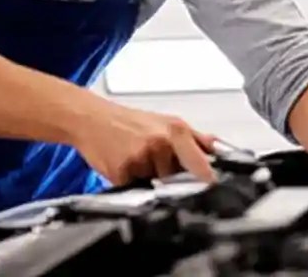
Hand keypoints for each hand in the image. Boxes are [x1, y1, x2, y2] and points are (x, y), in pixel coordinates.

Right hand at [71, 103, 218, 185]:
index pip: (201, 164)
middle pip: (179, 180)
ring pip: (156, 187)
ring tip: (137, 159)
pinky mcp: (122, 174)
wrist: (90, 118)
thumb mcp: (165, 122)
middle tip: (155, 160)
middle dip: (171, 177)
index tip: (211, 186)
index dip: (207, 178)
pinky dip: (131, 183)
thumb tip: (218, 150)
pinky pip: (135, 190)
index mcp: (175, 131)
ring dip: (149, 180)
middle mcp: (160, 144)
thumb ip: (194, 138)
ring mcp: (141, 159)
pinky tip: (124, 164)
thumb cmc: (127, 121)